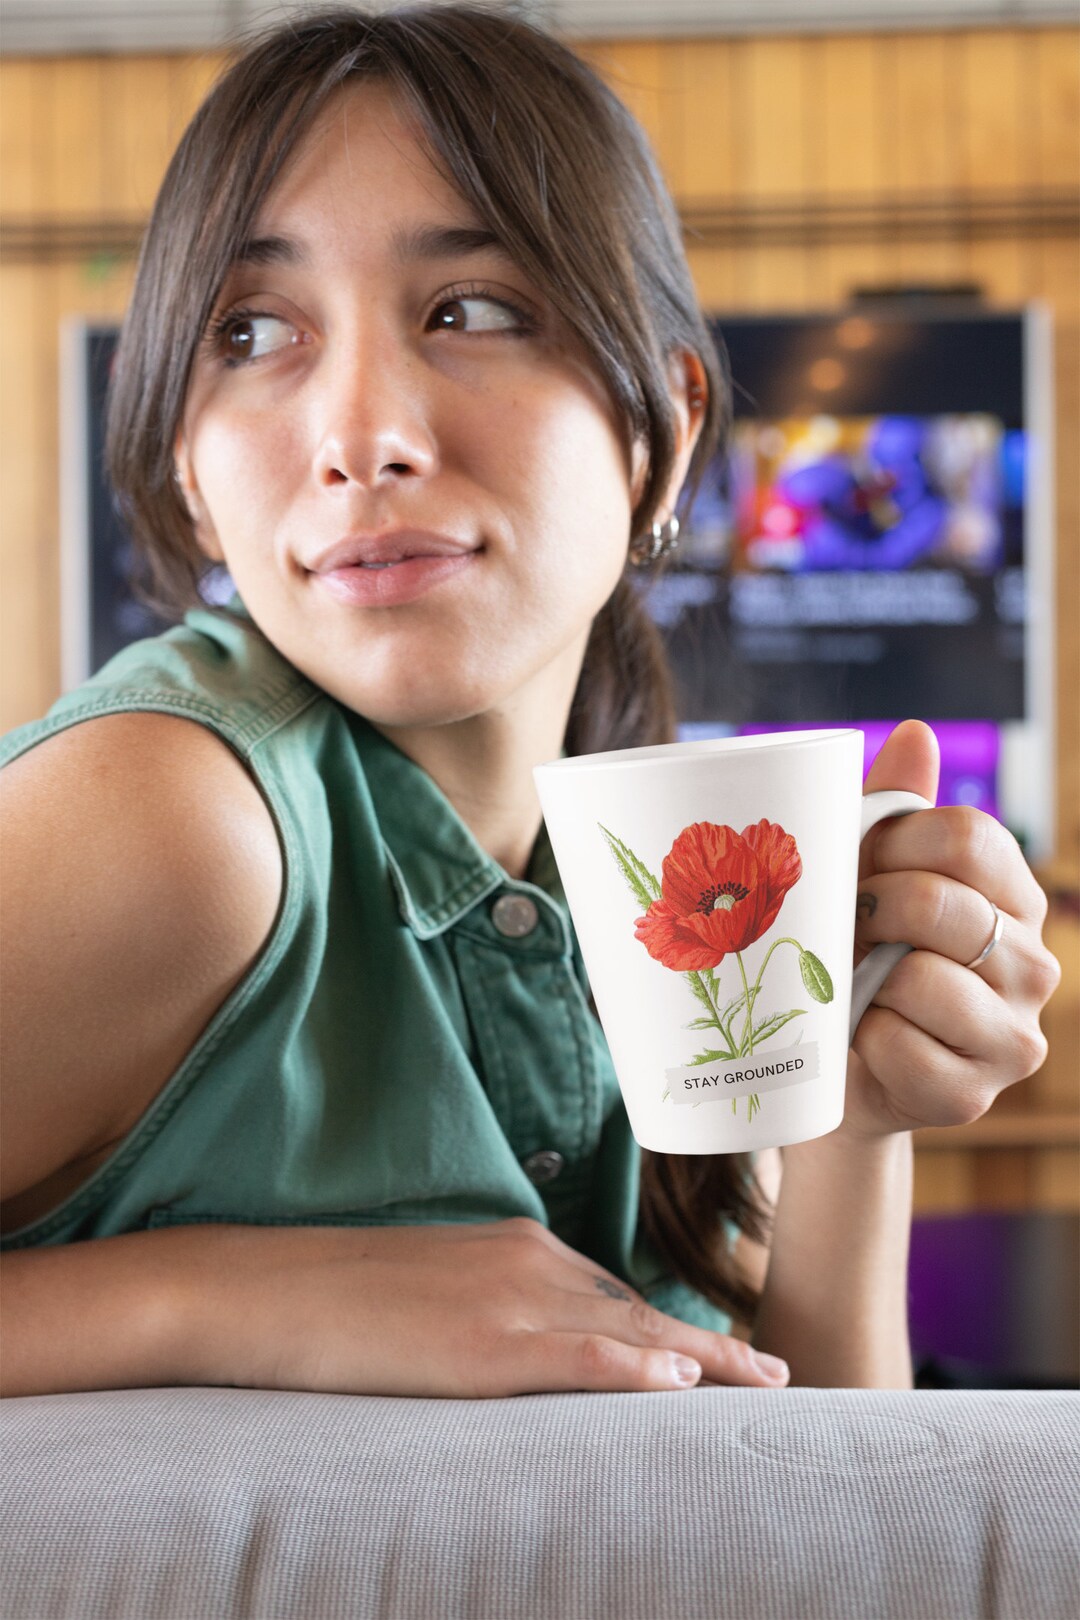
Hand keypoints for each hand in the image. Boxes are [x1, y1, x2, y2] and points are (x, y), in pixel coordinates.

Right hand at [188, 1218, 789, 1396]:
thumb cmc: (333, 1297)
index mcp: (514, 1245)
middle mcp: (524, 1261)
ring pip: (627, 1328)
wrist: (257, 1288)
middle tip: (776, 1377)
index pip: (614, 1293)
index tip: (723, 1354)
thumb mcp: (427, 1292)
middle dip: (712, 1346)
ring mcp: (504, 1300)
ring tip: (765, 1387)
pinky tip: (681, 1382)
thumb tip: (521, 1346)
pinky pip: (574, 1355)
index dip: (675, 1327)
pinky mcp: (478, 1344)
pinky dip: (633, 1365)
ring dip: (704, 1359)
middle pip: (638, 1309)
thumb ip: (487, 1306)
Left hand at [842, 720, 1060, 1141]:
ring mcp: (1013, 1035)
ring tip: (853, 985)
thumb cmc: (852, 958)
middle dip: (868, 908)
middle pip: (939, 902)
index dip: (894, 840)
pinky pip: (899, 1047)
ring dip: (861, 979)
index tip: (859, 861)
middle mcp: (1034, 964)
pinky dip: (861, 1042)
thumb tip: (915, 732)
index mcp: (1014, 896)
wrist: (834, 1073)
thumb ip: (892, 807)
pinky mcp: (973, 1094)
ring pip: (920, 978)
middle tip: (845, 926)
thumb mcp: (866, 877)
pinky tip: (864, 1040)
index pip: (967, 835)